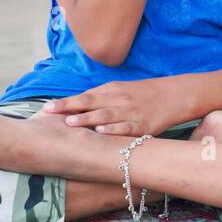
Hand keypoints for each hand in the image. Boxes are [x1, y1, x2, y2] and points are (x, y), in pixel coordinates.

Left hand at [39, 79, 185, 136]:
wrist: (175, 94)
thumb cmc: (144, 94)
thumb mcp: (122, 91)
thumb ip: (101, 99)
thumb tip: (75, 108)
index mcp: (112, 90)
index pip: (84, 96)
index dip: (65, 102)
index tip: (46, 107)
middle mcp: (118, 99)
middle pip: (90, 103)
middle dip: (69, 108)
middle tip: (49, 113)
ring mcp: (130, 112)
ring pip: (105, 115)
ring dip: (87, 118)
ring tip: (70, 122)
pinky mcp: (143, 125)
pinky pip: (125, 127)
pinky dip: (113, 129)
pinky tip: (101, 132)